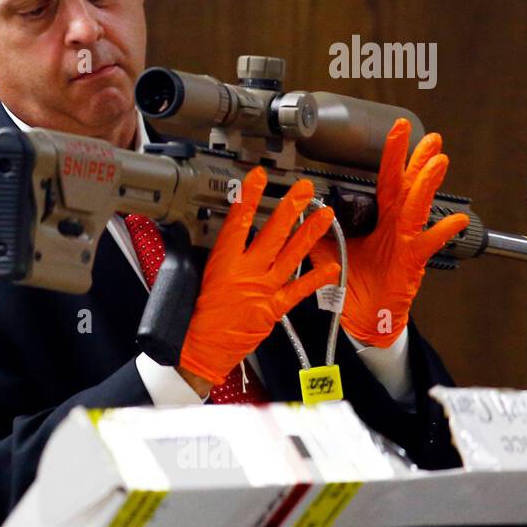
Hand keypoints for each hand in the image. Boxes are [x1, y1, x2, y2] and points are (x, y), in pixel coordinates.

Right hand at [178, 168, 340, 384]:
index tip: (258, 178)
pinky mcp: (274, 309)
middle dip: (289, 209)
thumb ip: (217, 258)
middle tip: (303, 190)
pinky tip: (331, 266)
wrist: (201, 349)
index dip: (249, 197)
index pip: (238, 222)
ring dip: (309, 234)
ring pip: (291, 257)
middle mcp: (247, 274)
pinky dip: (315, 279)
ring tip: (325, 215)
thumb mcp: (196, 278)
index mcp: (223, 264)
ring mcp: (263, 291)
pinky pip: (298, 291)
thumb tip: (228, 238)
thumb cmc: (195, 317)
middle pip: (272, 235)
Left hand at [309, 117, 468, 346]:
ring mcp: (405, 242)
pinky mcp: (411, 263)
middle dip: (417, 161)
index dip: (392, 156)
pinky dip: (442, 233)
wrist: (361, 316)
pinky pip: (426, 245)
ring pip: (417, 208)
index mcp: (377, 219)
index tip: (398, 130)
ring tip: (438, 163)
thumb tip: (301, 206)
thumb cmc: (351, 282)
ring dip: (427, 186)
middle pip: (407, 187)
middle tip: (430, 137)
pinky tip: (456, 221)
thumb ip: (317, 227)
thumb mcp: (327, 249)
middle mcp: (394, 226)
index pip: (384, 180)